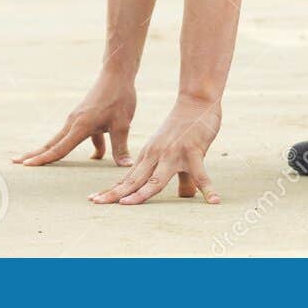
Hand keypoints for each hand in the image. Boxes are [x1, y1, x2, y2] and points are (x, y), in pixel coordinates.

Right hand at [15, 69, 136, 166]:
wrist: (117, 75)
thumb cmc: (119, 98)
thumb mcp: (122, 124)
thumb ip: (120, 147)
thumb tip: (126, 167)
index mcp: (80, 126)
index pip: (60, 148)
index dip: (44, 159)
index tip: (26, 165)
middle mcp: (73, 123)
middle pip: (51, 143)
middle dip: (34, 154)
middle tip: (14, 162)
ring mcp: (76, 119)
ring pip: (59, 139)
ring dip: (47, 151)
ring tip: (32, 160)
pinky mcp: (83, 117)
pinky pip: (74, 135)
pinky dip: (75, 145)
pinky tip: (95, 156)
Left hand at [90, 94, 221, 204]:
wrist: (196, 101)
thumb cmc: (183, 127)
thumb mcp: (170, 150)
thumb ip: (176, 174)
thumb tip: (185, 196)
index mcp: (148, 155)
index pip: (127, 178)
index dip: (112, 190)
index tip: (94, 200)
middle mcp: (156, 156)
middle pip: (133, 180)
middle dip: (115, 193)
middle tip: (97, 203)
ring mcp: (174, 154)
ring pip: (156, 180)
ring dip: (141, 194)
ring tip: (128, 206)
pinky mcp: (193, 152)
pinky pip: (201, 175)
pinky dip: (208, 189)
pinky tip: (213, 202)